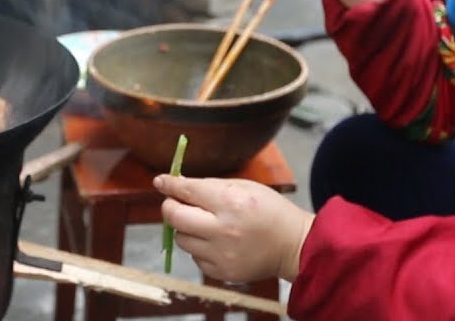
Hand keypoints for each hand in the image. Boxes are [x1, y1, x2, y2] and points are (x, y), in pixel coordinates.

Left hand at [154, 175, 314, 282]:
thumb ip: (211, 186)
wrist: (293, 246)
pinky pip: (195, 257)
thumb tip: (179, 184)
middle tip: (175, 203)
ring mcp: (221, 254)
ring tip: (202, 223)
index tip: (160, 181)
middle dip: (169, 207)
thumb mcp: (246, 187)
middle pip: (175, 217)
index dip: (169, 184)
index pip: (188, 191)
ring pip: (181, 239)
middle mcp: (223, 229)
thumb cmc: (271, 211)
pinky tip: (215, 241)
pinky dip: (199, 247)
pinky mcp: (222, 272)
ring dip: (185, 228)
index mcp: (231, 202)